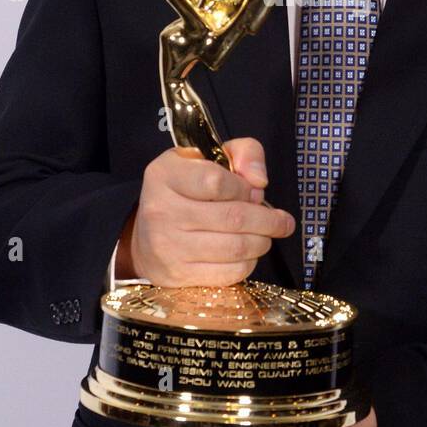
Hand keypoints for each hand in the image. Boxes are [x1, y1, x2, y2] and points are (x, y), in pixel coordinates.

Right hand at [117, 137, 295, 287]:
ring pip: (235, 247)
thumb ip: (243, 152)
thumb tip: (259, 181)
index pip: (217, 181)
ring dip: (262, 242)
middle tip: (281, 221)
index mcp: (165, 175)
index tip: (255, 192)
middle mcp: (162, 211)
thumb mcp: (206, 157)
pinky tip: (248, 253)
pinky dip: (248, 263)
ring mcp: (168, 246)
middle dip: (268, 220)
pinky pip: (228, 273)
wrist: (146, 235)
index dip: (245, 188)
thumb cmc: (184, 190)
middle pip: (233, 217)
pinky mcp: (178, 274)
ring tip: (267, 235)